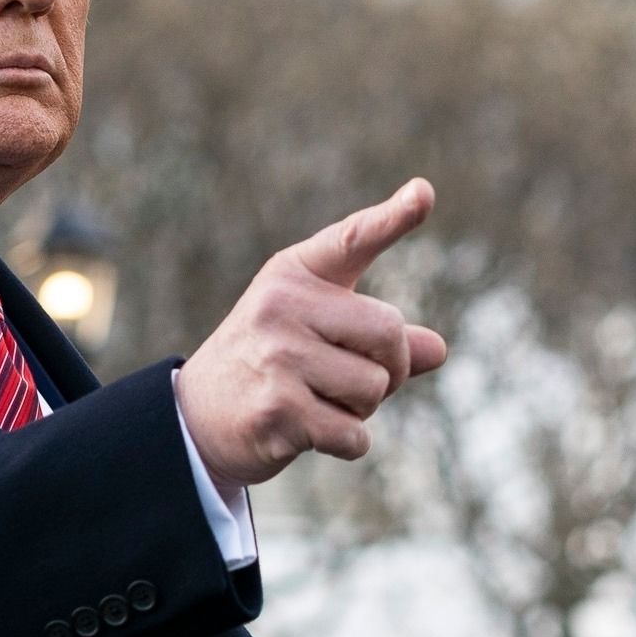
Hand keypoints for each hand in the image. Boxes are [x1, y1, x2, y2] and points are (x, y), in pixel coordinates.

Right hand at [176, 179, 450, 487]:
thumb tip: (438, 349)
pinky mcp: (277, 410)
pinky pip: (354, 434)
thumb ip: (376, 336)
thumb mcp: (317, 332)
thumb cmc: (271, 364)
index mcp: (294, 274)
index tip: (424, 193)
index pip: (352, 239)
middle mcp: (282, 306)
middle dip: (390, 368)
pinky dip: (347, 442)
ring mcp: (277, 357)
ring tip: (319, 401)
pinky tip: (309, 431)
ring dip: (361, 409)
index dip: (393, 217)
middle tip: (356, 380)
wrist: (197, 416)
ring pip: (375, 388)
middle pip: (389, 333)